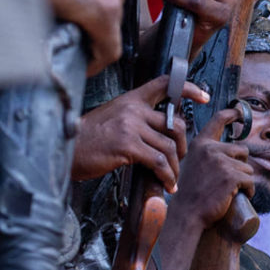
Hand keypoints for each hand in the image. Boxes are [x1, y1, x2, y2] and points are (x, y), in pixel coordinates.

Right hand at [73, 76, 208, 188]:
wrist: (64, 149)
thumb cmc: (88, 139)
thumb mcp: (113, 118)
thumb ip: (136, 119)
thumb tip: (161, 132)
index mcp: (131, 100)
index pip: (164, 85)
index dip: (189, 88)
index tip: (205, 97)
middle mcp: (133, 110)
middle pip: (175, 124)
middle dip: (183, 145)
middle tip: (180, 159)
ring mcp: (130, 127)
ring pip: (169, 146)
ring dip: (175, 167)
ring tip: (172, 178)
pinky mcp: (127, 146)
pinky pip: (159, 162)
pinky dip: (167, 176)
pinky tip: (167, 185)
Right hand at [171, 107, 253, 227]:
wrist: (187, 213)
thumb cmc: (191, 194)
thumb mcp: (194, 166)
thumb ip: (208, 156)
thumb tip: (230, 153)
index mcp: (200, 144)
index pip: (217, 121)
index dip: (231, 114)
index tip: (239, 111)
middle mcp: (210, 149)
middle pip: (242, 150)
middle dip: (240, 165)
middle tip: (226, 181)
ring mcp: (221, 161)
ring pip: (247, 168)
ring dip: (243, 181)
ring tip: (227, 191)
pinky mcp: (232, 175)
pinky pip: (250, 181)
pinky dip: (248, 190)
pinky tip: (236, 196)